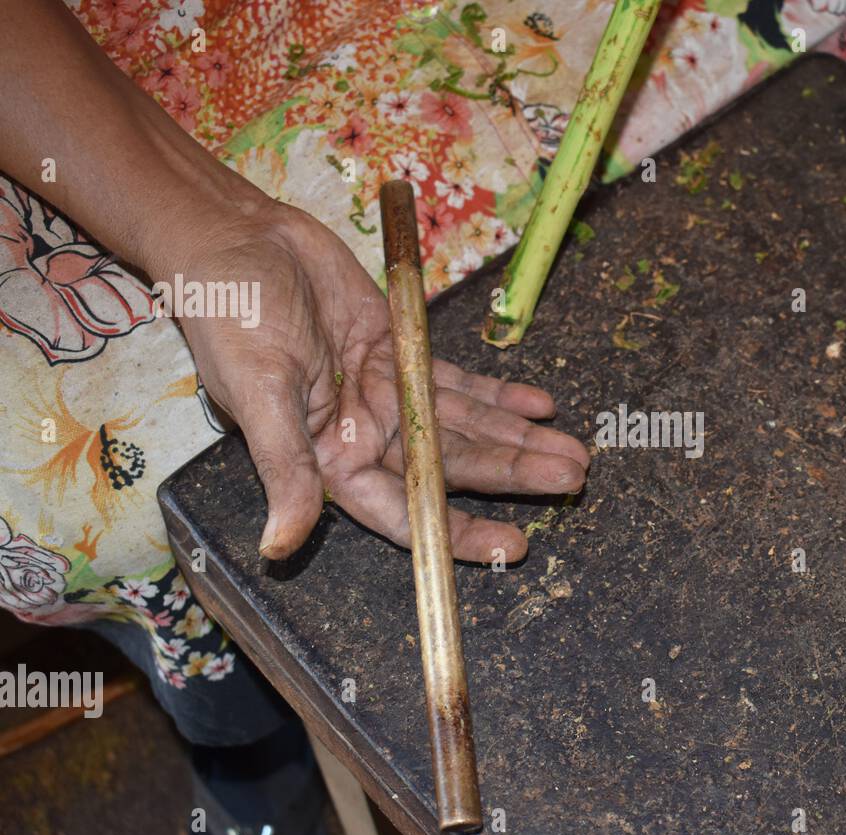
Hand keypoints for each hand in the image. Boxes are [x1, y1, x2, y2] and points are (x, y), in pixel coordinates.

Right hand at [165, 201, 588, 561]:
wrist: (236, 237)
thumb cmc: (231, 316)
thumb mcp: (258, 394)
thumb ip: (285, 470)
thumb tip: (279, 547)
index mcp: (330, 460)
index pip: (406, 513)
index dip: (458, 533)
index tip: (513, 547)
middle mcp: (366, 435)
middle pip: (451, 469)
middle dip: (513, 477)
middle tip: (572, 480)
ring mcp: (389, 393)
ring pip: (466, 427)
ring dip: (519, 439)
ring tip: (574, 453)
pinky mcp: (402, 351)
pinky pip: (459, 382)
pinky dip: (500, 394)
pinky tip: (540, 406)